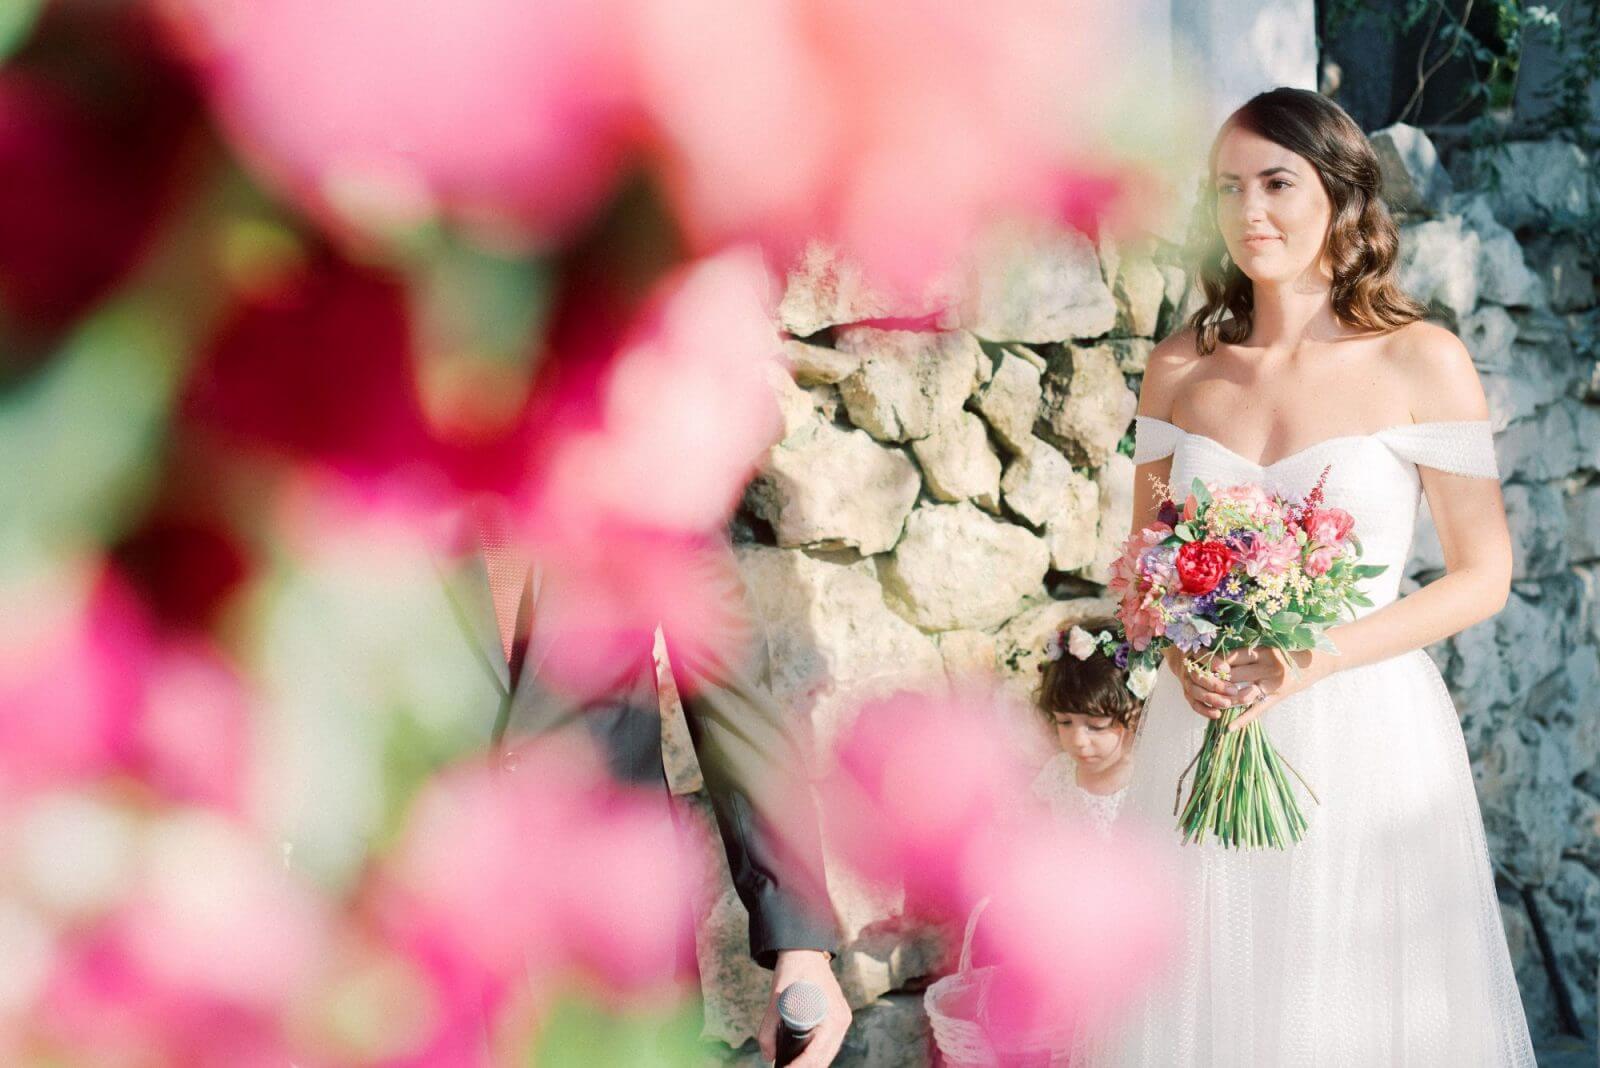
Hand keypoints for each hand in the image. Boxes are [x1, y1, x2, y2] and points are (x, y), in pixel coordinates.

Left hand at [758, 950, 850, 1065]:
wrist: (803, 950)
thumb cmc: (792, 973)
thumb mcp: (776, 1000)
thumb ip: (768, 1031)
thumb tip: (768, 1058)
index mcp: (832, 1018)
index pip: (816, 1055)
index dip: (798, 1067)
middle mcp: (842, 1021)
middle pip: (824, 1059)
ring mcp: (842, 1019)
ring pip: (827, 1054)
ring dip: (811, 1063)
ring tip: (789, 1065)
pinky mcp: (838, 1017)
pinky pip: (829, 1044)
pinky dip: (816, 1054)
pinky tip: (800, 1057)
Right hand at [1166, 645, 1234, 720]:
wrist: (1184, 659)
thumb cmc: (1207, 654)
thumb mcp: (1215, 649)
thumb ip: (1225, 655)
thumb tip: (1236, 663)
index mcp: (1196, 653)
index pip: (1203, 656)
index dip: (1214, 663)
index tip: (1227, 669)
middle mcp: (1189, 667)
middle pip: (1198, 677)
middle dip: (1216, 685)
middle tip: (1233, 691)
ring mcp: (1186, 682)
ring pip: (1196, 692)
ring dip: (1211, 699)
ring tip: (1227, 704)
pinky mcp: (1188, 694)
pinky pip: (1194, 704)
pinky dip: (1205, 710)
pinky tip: (1217, 714)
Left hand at [1167, 645, 1328, 727]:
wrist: (1320, 658)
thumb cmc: (1292, 647)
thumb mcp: (1271, 643)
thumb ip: (1250, 649)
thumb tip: (1223, 651)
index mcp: (1263, 651)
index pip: (1233, 657)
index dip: (1215, 661)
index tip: (1199, 663)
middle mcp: (1267, 668)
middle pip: (1234, 676)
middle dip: (1216, 681)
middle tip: (1198, 683)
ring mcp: (1273, 685)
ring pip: (1243, 694)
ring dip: (1225, 699)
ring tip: (1208, 702)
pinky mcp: (1278, 697)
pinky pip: (1257, 710)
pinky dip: (1242, 719)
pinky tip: (1228, 727)